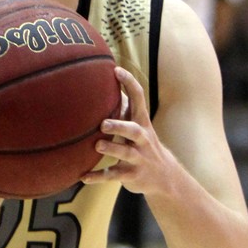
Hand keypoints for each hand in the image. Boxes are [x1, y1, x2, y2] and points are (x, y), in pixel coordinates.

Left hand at [84, 67, 177, 194]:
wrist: (164, 177)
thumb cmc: (142, 143)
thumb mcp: (138, 124)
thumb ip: (125, 106)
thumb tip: (107, 81)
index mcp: (142, 122)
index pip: (139, 98)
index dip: (129, 83)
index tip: (116, 70)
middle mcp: (142, 139)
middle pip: (134, 130)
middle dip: (120, 126)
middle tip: (103, 123)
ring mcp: (138, 158)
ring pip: (125, 153)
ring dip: (112, 149)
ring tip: (97, 145)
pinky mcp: (131, 175)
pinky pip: (114, 175)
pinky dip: (98, 177)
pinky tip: (83, 177)